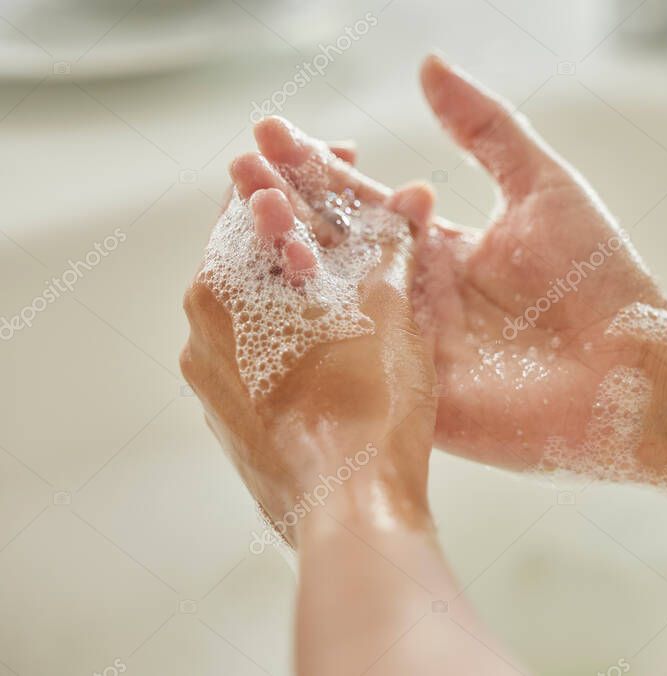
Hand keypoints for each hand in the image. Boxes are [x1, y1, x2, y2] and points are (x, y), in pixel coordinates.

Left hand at [180, 171, 438, 545]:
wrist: (351, 512)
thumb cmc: (367, 407)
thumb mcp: (389, 306)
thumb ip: (394, 242)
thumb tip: (413, 196)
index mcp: (222, 285)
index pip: (253, 196)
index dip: (308, 170)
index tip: (352, 162)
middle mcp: (202, 329)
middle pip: (254, 252)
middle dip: (311, 229)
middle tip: (367, 219)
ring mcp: (214, 380)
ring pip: (259, 307)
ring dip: (307, 283)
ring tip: (367, 281)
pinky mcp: (234, 420)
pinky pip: (262, 354)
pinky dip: (299, 334)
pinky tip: (349, 344)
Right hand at [246, 55, 666, 478]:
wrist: (635, 375)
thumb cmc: (601, 281)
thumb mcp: (542, 188)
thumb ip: (485, 130)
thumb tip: (428, 65)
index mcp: (439, 248)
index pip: (361, 201)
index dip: (316, 168)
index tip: (271, 133)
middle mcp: (413, 294)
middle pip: (332, 246)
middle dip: (283, 205)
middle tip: (242, 167)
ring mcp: (406, 346)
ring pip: (329, 298)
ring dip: (285, 258)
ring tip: (245, 213)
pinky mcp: (407, 394)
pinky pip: (347, 360)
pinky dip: (307, 331)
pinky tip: (263, 300)